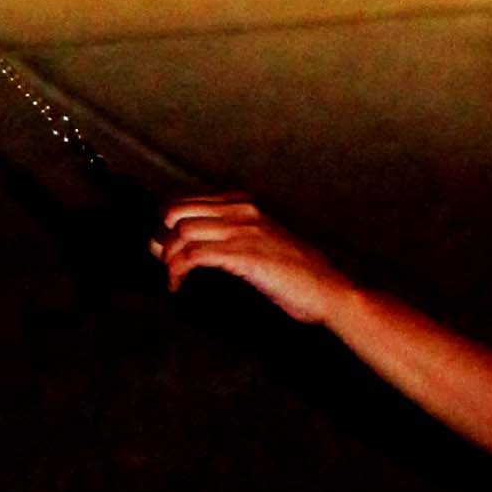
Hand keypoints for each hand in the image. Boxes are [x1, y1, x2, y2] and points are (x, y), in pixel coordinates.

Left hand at [154, 197, 348, 323]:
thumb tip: (200, 246)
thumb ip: (237, 236)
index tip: (166, 247)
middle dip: (162, 237)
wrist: (330, 290)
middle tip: (163, 261)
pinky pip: (194, 255)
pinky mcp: (243, 255)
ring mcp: (243, 231)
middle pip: (177, 210)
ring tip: (172, 276)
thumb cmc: (301, 275)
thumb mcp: (266, 243)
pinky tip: (178, 285)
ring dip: (167, 257)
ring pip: (181, 231)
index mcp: (246, 204)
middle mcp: (242, 210)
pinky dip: (177, 271)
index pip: (188, 200)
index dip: (168, 224)